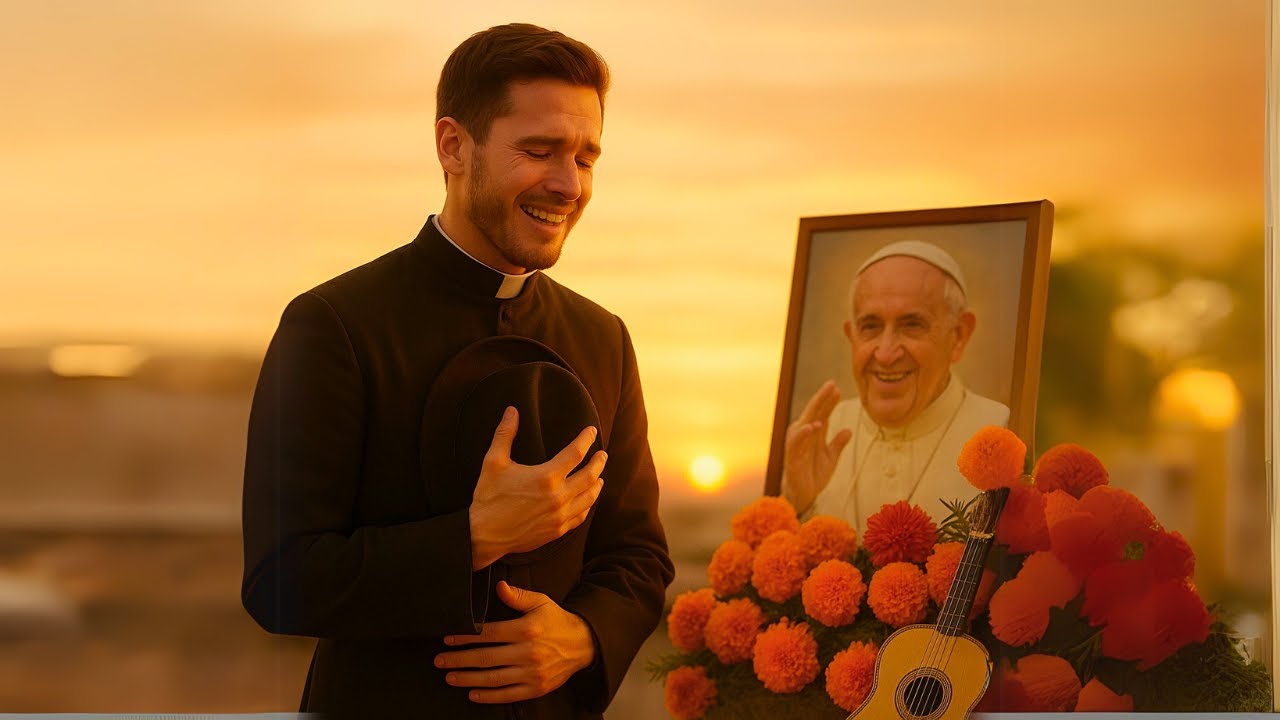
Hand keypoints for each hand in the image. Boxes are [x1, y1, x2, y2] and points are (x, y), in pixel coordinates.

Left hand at [435, 581, 595, 703]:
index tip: (448, 639)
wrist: (584, 644)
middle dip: (459, 660)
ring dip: (468, 679)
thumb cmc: (557, 621)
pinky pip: (507, 695)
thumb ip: (518, 596)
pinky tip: (472, 693)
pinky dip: (488, 696)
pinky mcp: (536, 688)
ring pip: (493, 678)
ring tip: (450, 676)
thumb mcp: (541, 602)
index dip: (466, 636)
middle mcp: (528, 653)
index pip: (489, 634)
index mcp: (527, 630)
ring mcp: (532, 674)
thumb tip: (499, 587)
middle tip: (440, 660)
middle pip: (486, 658)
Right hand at [468, 407, 606, 569]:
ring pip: (589, 497)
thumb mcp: (493, 462)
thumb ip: (505, 434)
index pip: (576, 453)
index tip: (592, 431)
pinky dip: (587, 505)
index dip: (586, 439)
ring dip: (597, 484)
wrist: (484, 535)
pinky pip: (580, 516)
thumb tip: (511, 411)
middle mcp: (558, 497)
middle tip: (602, 454)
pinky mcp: (557, 530)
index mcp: (546, 477)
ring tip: (600, 477)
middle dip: (599, 462)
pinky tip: (587, 501)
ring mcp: (560, 515)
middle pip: (590, 476)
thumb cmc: (488, 497)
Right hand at [783, 380, 851, 511]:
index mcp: (814, 434)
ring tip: (825, 397)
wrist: (804, 495)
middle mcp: (804, 435)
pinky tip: (815, 425)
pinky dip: (805, 432)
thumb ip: (838, 443)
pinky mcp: (792, 456)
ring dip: (815, 409)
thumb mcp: (831, 457)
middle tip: (832, 384)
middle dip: (822, 397)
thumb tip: (849, 429)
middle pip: (813, 412)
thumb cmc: (814, 474)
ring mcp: (797, 444)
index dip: (829, 401)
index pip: (822, 413)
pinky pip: (797, 441)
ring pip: (805, 421)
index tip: (837, 389)